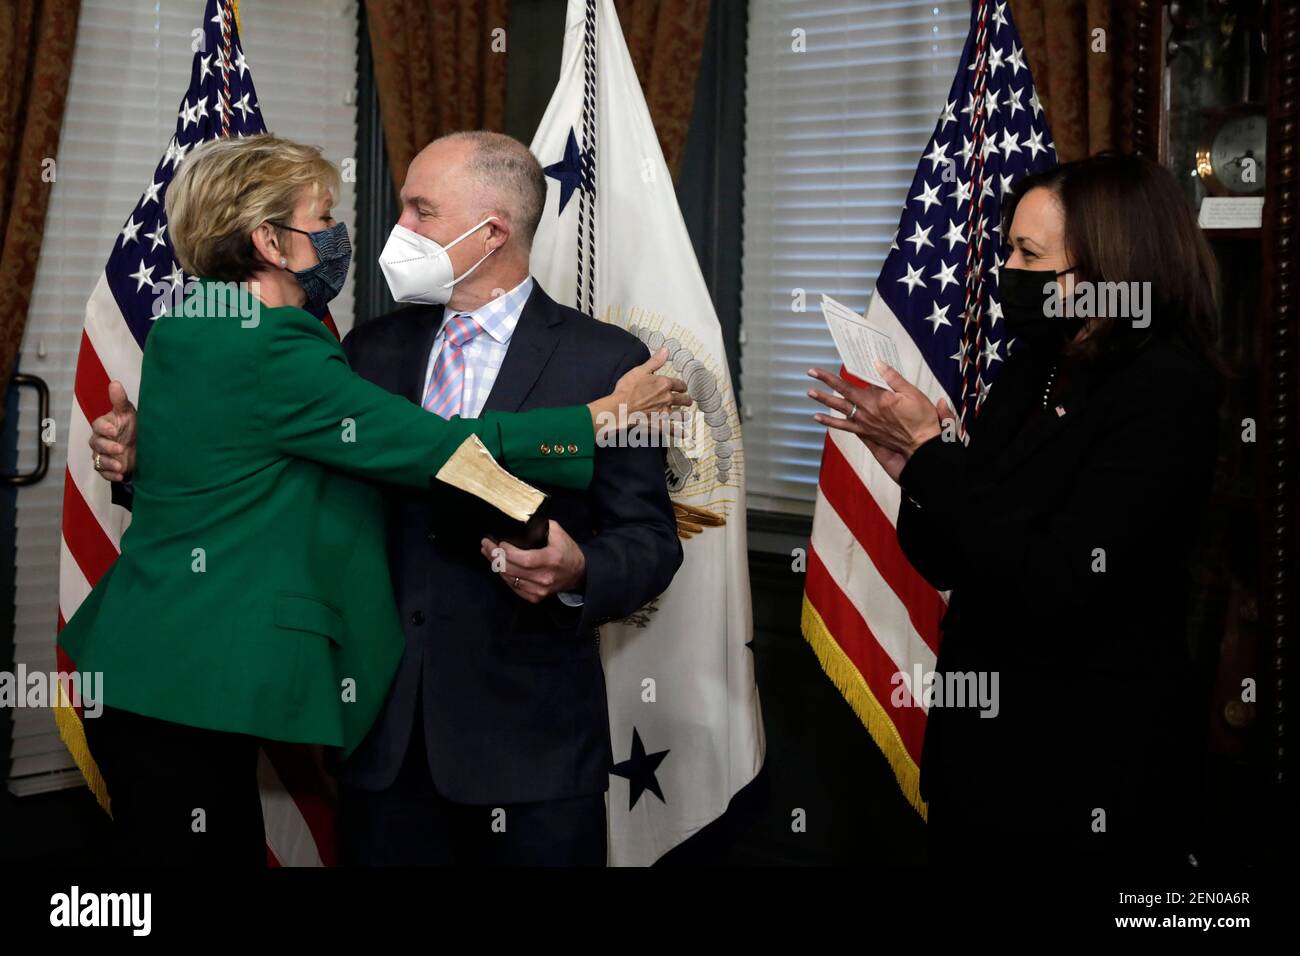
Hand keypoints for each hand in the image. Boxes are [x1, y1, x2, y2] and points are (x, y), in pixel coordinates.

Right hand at [89, 381, 136, 481]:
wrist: (143, 446)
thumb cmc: (133, 426)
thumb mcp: (129, 413)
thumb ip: (120, 401)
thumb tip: (115, 383)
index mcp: (105, 425)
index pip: (97, 425)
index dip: (104, 428)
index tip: (115, 430)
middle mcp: (101, 440)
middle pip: (95, 443)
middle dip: (107, 447)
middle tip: (120, 449)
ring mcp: (103, 454)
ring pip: (98, 459)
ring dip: (108, 463)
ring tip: (120, 466)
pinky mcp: (108, 467)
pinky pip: (103, 472)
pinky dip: (110, 475)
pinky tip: (120, 475)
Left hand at [480, 520, 585, 603]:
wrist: (579, 573)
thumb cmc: (567, 550)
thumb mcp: (559, 533)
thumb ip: (541, 526)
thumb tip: (521, 519)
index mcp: (551, 560)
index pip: (524, 559)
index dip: (507, 552)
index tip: (498, 541)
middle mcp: (544, 577)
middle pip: (512, 570)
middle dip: (495, 556)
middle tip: (486, 544)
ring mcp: (540, 590)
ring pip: (510, 579)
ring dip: (496, 566)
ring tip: (488, 553)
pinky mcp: (536, 597)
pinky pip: (514, 588)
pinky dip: (504, 576)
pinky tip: (499, 566)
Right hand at [587, 348, 691, 431]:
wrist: (620, 408)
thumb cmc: (627, 389)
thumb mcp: (640, 370)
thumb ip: (655, 361)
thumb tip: (666, 350)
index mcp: (664, 384)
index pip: (679, 384)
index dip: (681, 385)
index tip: (681, 387)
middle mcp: (668, 398)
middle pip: (684, 399)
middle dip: (686, 400)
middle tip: (687, 401)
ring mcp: (665, 413)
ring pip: (681, 414)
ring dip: (684, 415)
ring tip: (685, 415)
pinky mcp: (660, 424)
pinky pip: (673, 430)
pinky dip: (679, 433)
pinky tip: (684, 435)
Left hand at [807, 363, 949, 480]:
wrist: (922, 444)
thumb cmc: (920, 419)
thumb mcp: (911, 393)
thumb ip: (892, 378)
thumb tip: (878, 364)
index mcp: (878, 398)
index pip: (858, 379)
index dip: (848, 369)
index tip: (840, 360)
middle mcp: (867, 410)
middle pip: (843, 391)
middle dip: (826, 380)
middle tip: (812, 372)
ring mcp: (864, 422)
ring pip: (839, 408)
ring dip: (823, 399)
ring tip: (810, 392)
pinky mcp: (865, 432)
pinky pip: (843, 426)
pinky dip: (830, 422)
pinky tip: (819, 418)